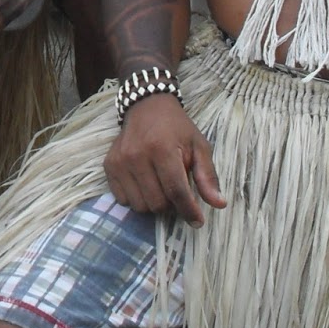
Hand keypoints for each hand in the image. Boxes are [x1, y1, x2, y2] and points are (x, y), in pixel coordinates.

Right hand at [104, 92, 225, 226]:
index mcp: (162, 149)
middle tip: (176, 191)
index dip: (188, 211)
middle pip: (157, 203)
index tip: (197, 221)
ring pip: (140, 205)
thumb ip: (207, 175)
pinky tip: (144, 184)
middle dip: (171, 205)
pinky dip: (136, 198)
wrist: (146, 106)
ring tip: (160, 187)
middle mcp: (137, 155)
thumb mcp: (199, 145)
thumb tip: (219, 204)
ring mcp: (120, 161)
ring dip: (154, 203)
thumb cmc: (177, 128)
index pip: (176, 191)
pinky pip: (123, 200)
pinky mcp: (109, 165)